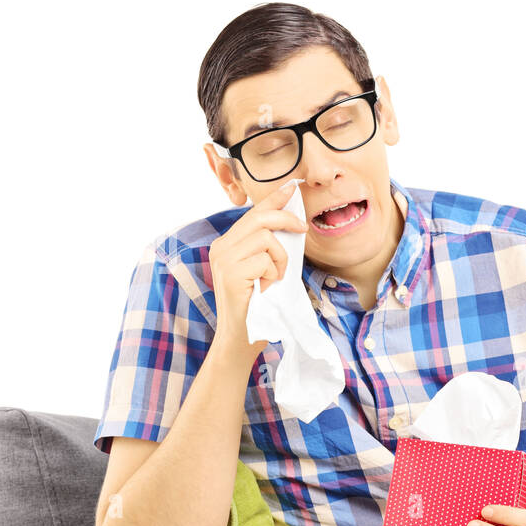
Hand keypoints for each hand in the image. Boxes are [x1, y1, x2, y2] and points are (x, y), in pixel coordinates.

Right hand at [207, 178, 307, 359]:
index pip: (253, 214)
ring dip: (280, 259)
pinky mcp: (231, 272)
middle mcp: (221, 247)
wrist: (241, 339)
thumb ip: (271, 249)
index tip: (291, 186)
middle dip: (286, 219)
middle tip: (303, 229)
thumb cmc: (258, 307)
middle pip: (260, 218)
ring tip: (274, 279)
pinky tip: (265, 289)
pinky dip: (273, 275)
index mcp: (228, 245)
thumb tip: (293, 224)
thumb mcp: (266, 271)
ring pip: (266, 239)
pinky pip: (265, 260)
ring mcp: (224, 259)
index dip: (274, 199)